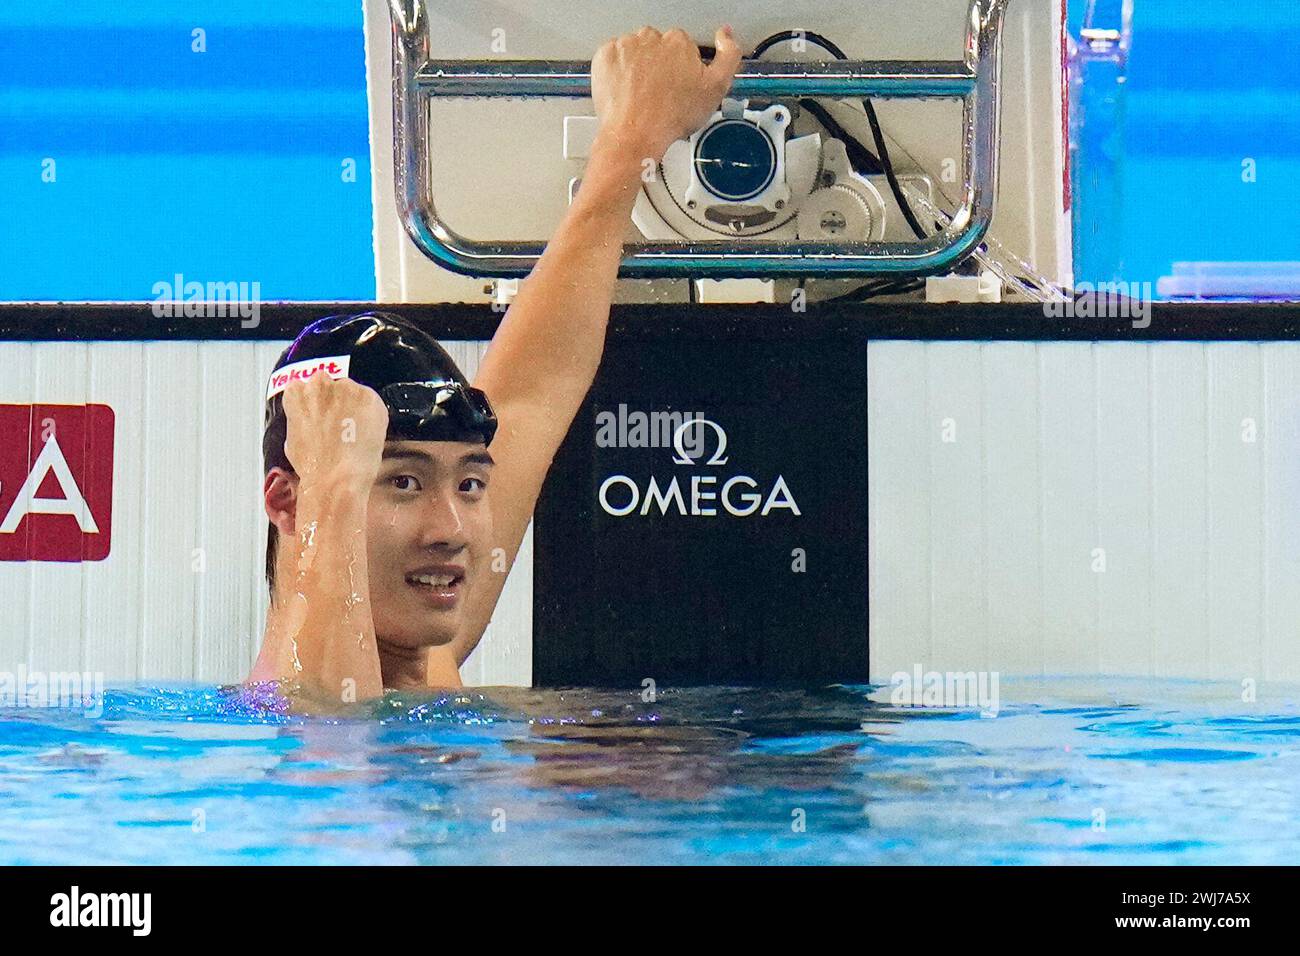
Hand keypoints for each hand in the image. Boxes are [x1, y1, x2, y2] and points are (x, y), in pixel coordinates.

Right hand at [282, 373, 387, 481]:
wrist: (336, 477)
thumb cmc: (313, 465)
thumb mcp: (292, 439)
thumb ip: (301, 420)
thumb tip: (310, 422)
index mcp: (296, 392)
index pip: (308, 387)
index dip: (319, 404)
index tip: (323, 414)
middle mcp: (320, 384)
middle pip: (332, 386)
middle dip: (337, 402)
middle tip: (341, 426)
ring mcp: (346, 388)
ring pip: (353, 392)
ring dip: (355, 407)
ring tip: (354, 433)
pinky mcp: (369, 397)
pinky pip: (372, 402)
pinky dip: (372, 415)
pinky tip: (366, 433)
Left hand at [591, 25, 742, 163]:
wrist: (635, 135)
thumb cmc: (671, 117)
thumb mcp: (716, 88)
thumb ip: (729, 56)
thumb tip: (726, 35)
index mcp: (679, 42)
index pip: (682, 47)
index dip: (682, 68)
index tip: (678, 85)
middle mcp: (651, 38)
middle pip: (657, 46)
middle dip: (659, 64)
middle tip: (659, 93)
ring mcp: (625, 46)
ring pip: (634, 50)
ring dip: (637, 66)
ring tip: (641, 94)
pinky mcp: (605, 56)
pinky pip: (612, 56)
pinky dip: (617, 70)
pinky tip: (625, 89)